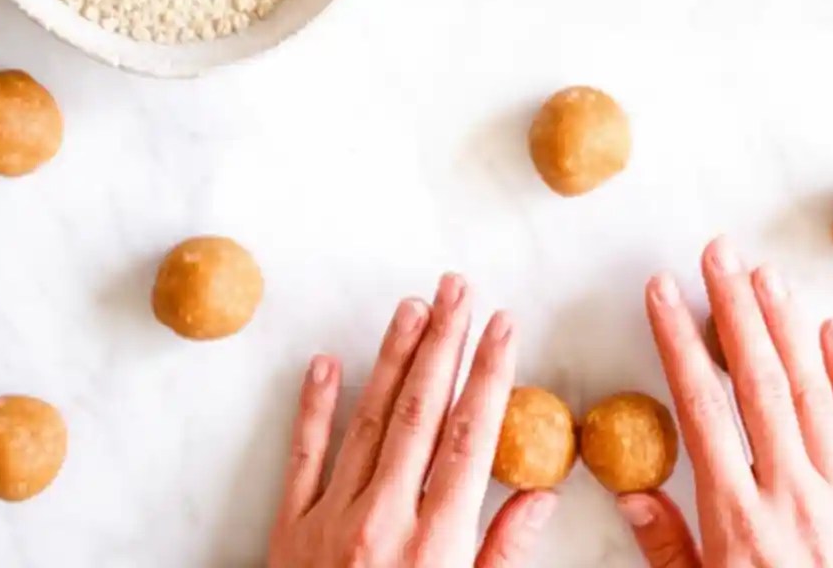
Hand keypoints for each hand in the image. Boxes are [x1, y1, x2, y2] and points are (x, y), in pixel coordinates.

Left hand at [267, 275, 556, 567]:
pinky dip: (315, 408)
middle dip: (443, 343)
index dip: (490, 375)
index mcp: (436, 546)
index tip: (502, 328)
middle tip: (456, 291)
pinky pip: (304, 458)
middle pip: (421, 413)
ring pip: (369, 422)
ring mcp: (332, 522)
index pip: (471, 439)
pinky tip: (326, 364)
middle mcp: (384, 522)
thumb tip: (541, 496)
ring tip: (412, 308)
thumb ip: (504, 553)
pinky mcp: (290, 532)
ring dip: (393, 358)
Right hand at [621, 238, 832, 567]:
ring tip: (764, 276)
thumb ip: (669, 550)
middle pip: (761, 384)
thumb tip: (635, 492)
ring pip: (814, 395)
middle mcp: (793, 497)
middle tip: (718, 255)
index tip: (662, 294)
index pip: (701, 410)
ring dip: (788, 328)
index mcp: (738, 520)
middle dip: (735, 311)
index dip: (679, 343)